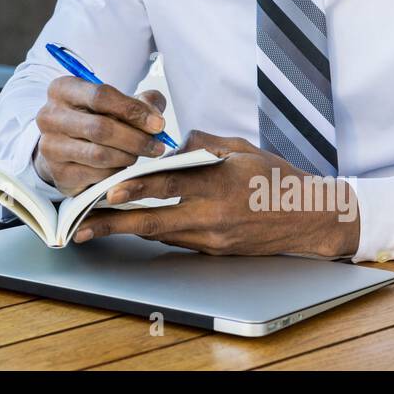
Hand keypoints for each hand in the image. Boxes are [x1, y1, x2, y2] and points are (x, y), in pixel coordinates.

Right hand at [32, 77, 167, 196]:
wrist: (68, 147)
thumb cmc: (96, 118)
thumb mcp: (118, 102)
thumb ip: (143, 102)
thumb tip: (155, 119)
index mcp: (63, 89)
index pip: (100, 96)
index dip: (133, 110)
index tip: (158, 123)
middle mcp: (50, 116)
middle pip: (100, 127)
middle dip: (136, 138)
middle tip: (157, 146)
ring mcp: (50, 146)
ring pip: (99, 154)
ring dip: (128, 156)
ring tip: (140, 154)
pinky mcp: (58, 172)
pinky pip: (96, 175)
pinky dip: (116, 172)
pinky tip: (123, 166)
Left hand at [72, 130, 359, 257]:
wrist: (309, 217)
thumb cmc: (275, 176)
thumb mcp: (240, 147)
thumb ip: (201, 144)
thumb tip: (170, 144)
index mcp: (218, 184)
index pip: (168, 185)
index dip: (136, 188)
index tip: (109, 190)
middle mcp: (212, 215)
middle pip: (153, 221)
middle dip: (115, 223)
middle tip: (84, 224)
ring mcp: (212, 237)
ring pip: (159, 234)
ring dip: (127, 230)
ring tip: (96, 227)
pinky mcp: (214, 250)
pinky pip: (176, 240)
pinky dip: (152, 232)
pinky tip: (130, 228)